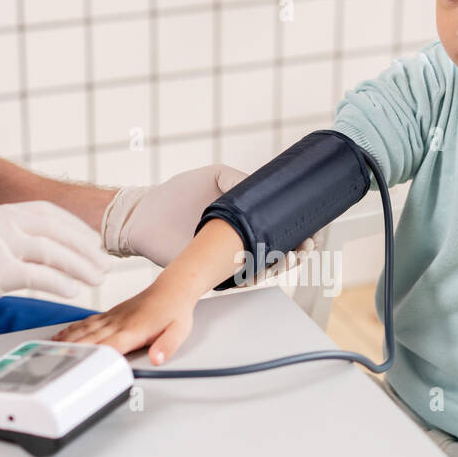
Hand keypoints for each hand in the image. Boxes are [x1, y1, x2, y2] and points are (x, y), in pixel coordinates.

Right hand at [0, 201, 111, 346]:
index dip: (72, 227)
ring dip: (80, 265)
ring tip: (97, 279)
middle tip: (104, 261)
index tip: (90, 242)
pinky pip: (37, 275)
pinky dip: (61, 282)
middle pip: (54, 227)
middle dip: (84, 244)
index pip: (42, 212)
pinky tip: (74, 292)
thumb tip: (18, 259)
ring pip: (52, 250)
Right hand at [52, 273, 198, 364]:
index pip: (111, 347)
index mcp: (134, 330)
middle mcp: (119, 323)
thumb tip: (157, 359)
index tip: (82, 369)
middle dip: (73, 352)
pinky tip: (60, 337)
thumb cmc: (175, 312)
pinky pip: (86, 322)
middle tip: (54, 364)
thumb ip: (167, 347)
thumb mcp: (179, 332)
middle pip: (91, 340)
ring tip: (49, 352)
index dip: (96, 358)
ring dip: (67, 341)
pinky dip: (71, 330)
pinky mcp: (110, 314)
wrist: (173, 288)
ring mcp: (112, 318)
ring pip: (84, 330)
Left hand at [101, 164, 317, 268]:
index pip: (279, 229)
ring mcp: (228, 261)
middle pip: (279, 253)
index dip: (299, 231)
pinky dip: (256, 274)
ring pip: (264, 268)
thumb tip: (268, 190)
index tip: (313, 227)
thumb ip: (241, 181)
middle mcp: (240, 243)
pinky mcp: (214, 276)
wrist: (144, 214)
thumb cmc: (177, 194)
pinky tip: (267, 265)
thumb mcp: (215, 176)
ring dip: (283, 264)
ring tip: (293, 254)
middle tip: (308, 245)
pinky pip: (240, 280)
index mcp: (245, 220)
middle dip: (298, 251)